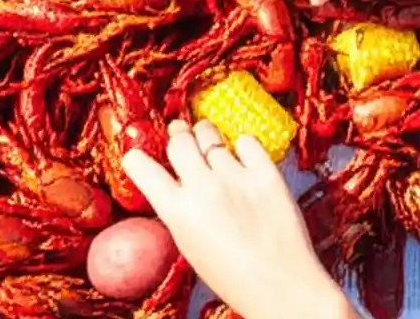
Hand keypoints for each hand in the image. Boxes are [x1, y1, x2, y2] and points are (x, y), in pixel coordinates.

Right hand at [123, 121, 355, 318]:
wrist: (282, 287)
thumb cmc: (232, 276)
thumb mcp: (188, 244)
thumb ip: (178, 208)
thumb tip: (174, 178)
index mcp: (178, 211)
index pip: (140, 165)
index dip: (137, 158)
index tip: (141, 157)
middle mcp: (203, 188)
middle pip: (179, 139)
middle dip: (177, 137)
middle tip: (182, 139)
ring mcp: (236, 177)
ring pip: (210, 133)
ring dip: (206, 137)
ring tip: (211, 146)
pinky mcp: (266, 174)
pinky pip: (246, 141)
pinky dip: (242, 146)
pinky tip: (243, 159)